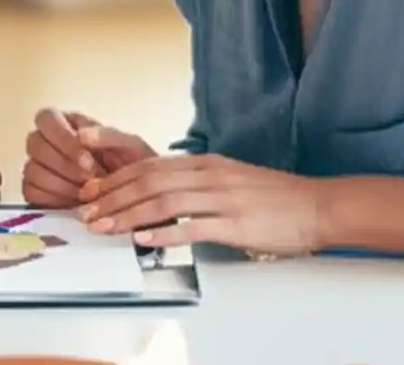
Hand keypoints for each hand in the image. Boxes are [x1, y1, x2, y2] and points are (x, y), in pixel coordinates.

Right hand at [22, 108, 156, 207]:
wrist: (135, 199)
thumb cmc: (131, 167)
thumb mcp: (130, 146)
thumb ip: (108, 135)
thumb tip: (82, 134)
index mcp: (66, 123)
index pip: (47, 118)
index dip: (62, 138)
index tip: (88, 161)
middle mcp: (47, 142)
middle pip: (34, 144)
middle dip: (64, 166)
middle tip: (90, 180)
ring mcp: (38, 167)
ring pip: (32, 170)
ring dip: (61, 185)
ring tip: (86, 195)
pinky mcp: (35, 191)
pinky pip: (31, 192)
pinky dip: (53, 199)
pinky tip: (73, 204)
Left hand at [78, 154, 323, 255]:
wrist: (317, 205)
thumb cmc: (274, 197)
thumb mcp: (228, 179)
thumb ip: (195, 183)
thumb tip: (161, 193)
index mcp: (204, 163)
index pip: (148, 166)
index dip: (115, 178)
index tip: (92, 191)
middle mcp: (208, 175)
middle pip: (148, 181)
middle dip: (111, 197)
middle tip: (86, 212)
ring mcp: (221, 198)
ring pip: (163, 201)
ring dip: (128, 214)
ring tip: (104, 226)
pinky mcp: (235, 223)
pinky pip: (192, 226)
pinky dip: (164, 232)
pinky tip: (143, 239)